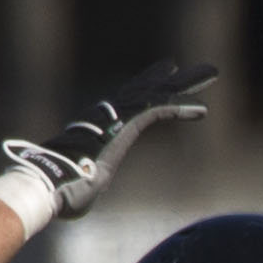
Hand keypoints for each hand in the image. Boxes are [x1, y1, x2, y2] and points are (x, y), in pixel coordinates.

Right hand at [0, 60, 217, 221]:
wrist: (50, 184)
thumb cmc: (60, 192)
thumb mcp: (83, 186)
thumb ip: (89, 183)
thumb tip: (79, 194)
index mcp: (99, 128)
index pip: (128, 101)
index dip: (147, 86)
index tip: (165, 72)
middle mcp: (108, 116)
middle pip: (145, 90)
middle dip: (171, 79)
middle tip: (194, 68)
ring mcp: (116, 118)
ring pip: (157, 94)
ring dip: (186, 84)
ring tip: (212, 71)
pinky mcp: (125, 125)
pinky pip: (158, 110)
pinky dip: (181, 108)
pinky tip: (203, 109)